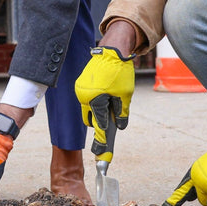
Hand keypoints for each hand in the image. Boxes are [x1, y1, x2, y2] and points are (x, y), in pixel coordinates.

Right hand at [74, 46, 134, 161]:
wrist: (111, 50)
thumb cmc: (119, 73)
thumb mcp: (125, 95)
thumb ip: (121, 113)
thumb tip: (119, 126)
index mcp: (94, 100)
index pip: (99, 125)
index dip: (101, 141)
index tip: (101, 155)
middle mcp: (84, 96)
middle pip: (90, 119)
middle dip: (99, 122)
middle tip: (112, 120)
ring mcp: (80, 90)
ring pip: (88, 109)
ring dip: (98, 110)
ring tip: (111, 100)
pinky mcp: (81, 84)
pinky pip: (88, 98)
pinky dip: (96, 100)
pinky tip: (106, 92)